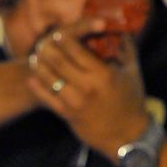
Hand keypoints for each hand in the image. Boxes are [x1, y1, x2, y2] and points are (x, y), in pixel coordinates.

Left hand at [26, 20, 149, 159]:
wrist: (129, 137)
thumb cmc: (132, 102)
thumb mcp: (133, 72)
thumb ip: (126, 48)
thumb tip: (122, 28)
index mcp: (103, 74)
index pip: (75, 49)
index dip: (63, 38)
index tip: (58, 34)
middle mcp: (87, 87)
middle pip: (58, 60)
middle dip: (47, 49)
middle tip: (42, 42)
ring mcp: (76, 102)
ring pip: (49, 78)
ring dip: (40, 66)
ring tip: (36, 58)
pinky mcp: (69, 116)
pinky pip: (48, 99)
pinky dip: (38, 88)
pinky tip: (33, 79)